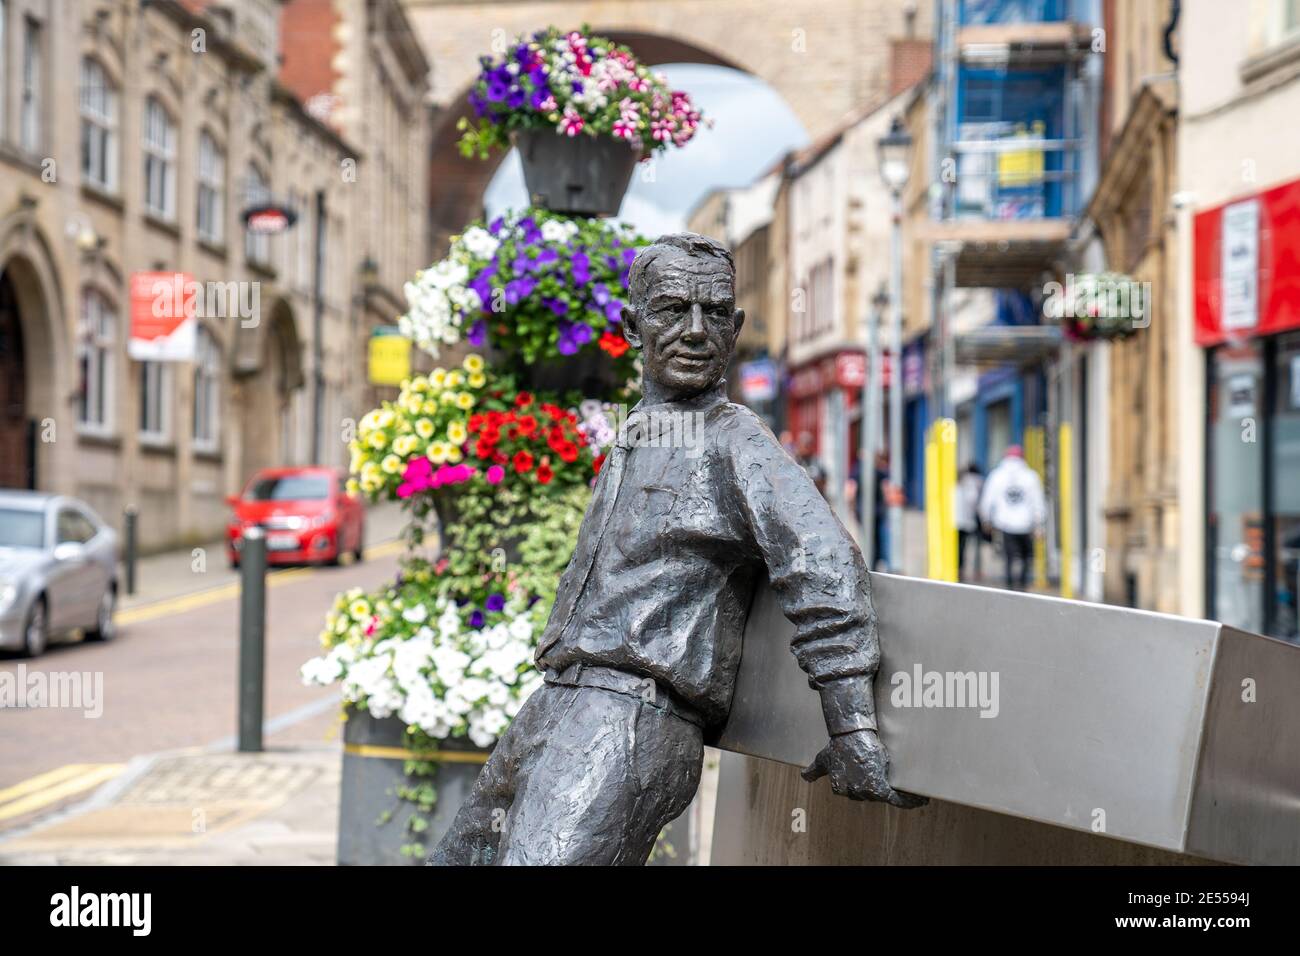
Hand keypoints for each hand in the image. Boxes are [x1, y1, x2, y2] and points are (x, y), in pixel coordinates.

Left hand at [801, 728, 926, 808]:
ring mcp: (866, 792)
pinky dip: (908, 801)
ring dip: (895, 793)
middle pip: (869, 794)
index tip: (869, 773)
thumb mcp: (824, 758)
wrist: (852, 734)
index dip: (862, 781)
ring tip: (909, 791)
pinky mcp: (880, 788)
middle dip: (876, 784)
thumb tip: (804, 777)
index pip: (854, 791)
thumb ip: (814, 771)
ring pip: (882, 796)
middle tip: (883, 772)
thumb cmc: (838, 745)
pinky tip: (920, 801)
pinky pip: (896, 799)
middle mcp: (852, 793)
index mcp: (839, 788)